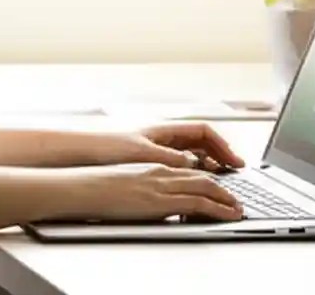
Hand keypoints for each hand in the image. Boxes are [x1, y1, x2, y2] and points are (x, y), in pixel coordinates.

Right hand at [62, 163, 243, 222]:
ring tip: (237, 209)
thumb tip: (152, 199)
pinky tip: (226, 214)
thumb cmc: (97, 187)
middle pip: (202, 177)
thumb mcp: (126, 182)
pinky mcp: (161, 200)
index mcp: (153, 167)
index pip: (188, 170)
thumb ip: (144, 187)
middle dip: (223, 188)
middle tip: (235, 199)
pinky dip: (217, 208)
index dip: (207, 178)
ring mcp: (163, 185)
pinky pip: (198, 202)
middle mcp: (162, 172)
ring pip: (206, 187)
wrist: (85, 187)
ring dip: (226, 199)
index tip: (218, 188)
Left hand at [98, 122, 246, 171]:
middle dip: (219, 156)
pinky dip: (189, 173)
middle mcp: (162, 137)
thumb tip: (195, 166)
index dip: (222, 146)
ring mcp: (155, 149)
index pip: (203, 132)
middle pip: (200, 143)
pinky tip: (191, 185)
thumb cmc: (108, 147)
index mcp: (164, 130)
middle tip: (234, 171)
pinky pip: (176, 165)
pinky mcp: (146, 162)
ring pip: (189, 155)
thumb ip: (171, 160)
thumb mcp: (145, 154)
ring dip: (206, 165)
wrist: (81, 152)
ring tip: (218, 180)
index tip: (233, 162)